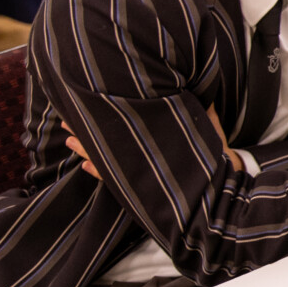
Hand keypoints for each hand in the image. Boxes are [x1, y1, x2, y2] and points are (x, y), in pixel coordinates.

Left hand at [65, 106, 241, 181]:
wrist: (222, 197)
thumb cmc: (217, 162)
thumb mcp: (211, 134)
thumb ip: (203, 113)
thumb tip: (198, 89)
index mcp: (155, 141)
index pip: (122, 127)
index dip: (102, 117)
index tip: (84, 105)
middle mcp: (144, 157)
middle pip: (108, 142)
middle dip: (86, 132)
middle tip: (65, 122)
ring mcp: (139, 174)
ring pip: (106, 161)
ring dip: (86, 151)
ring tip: (69, 141)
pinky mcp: (139, 189)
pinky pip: (113, 181)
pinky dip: (98, 173)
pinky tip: (85, 168)